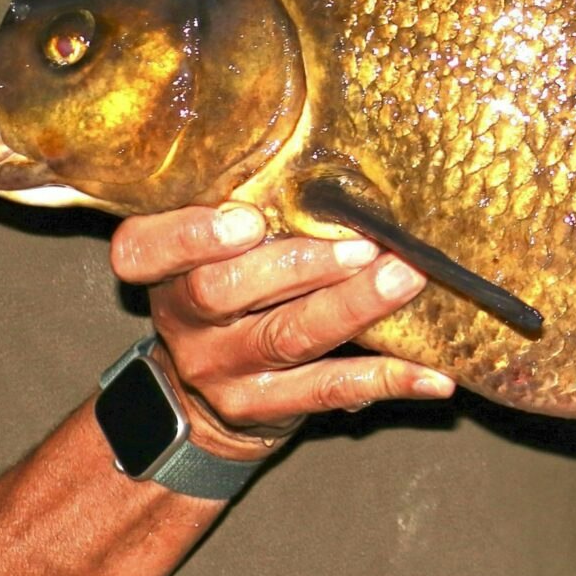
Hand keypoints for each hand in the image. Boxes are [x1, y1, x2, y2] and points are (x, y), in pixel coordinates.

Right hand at [107, 201, 454, 460]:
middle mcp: (185, 319)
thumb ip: (256, 208)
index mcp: (166, 268)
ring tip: (404, 279)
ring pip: (284, 337)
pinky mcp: (261, 409)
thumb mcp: (220, 248)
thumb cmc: (234, 289)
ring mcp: (221, 369)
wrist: (201, 397)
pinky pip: (328, 391)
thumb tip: (347, 166)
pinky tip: (434, 377)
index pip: (142, 250)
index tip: (247, 218)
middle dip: (299, 264)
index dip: (189, 236)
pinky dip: (387, 378)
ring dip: (351, 306)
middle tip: (364, 243)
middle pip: (222, 290)